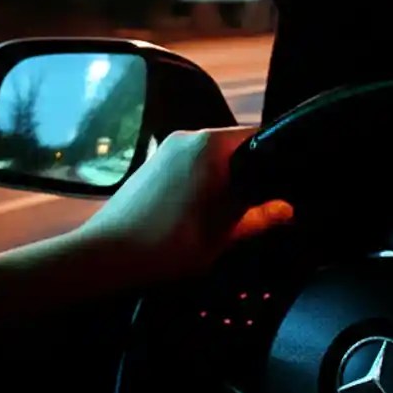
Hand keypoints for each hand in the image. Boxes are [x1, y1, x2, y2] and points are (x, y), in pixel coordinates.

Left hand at [78, 127, 291, 283]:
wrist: (105, 255)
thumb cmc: (168, 244)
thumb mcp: (222, 236)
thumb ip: (258, 217)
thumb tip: (287, 208)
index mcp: (210, 146)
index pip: (258, 138)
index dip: (276, 159)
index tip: (285, 184)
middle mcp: (188, 137)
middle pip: (234, 147)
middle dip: (250, 173)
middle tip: (264, 204)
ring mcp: (166, 148)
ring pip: (212, 157)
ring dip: (225, 179)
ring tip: (234, 211)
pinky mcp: (153, 164)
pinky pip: (191, 164)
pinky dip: (203, 181)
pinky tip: (204, 211)